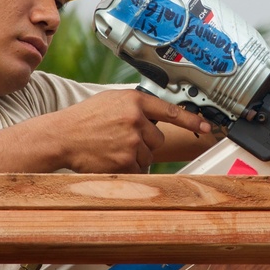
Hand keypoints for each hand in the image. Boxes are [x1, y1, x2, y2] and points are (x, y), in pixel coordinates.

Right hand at [56, 90, 211, 172]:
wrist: (61, 136)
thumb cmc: (84, 119)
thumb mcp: (110, 101)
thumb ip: (135, 105)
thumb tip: (156, 116)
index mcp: (134, 100)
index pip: (170, 111)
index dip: (192, 121)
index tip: (208, 127)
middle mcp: (135, 119)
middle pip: (158, 139)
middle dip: (145, 142)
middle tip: (121, 138)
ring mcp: (131, 141)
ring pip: (149, 155)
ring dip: (135, 155)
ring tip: (112, 147)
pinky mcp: (125, 161)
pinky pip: (139, 169)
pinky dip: (128, 168)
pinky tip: (111, 159)